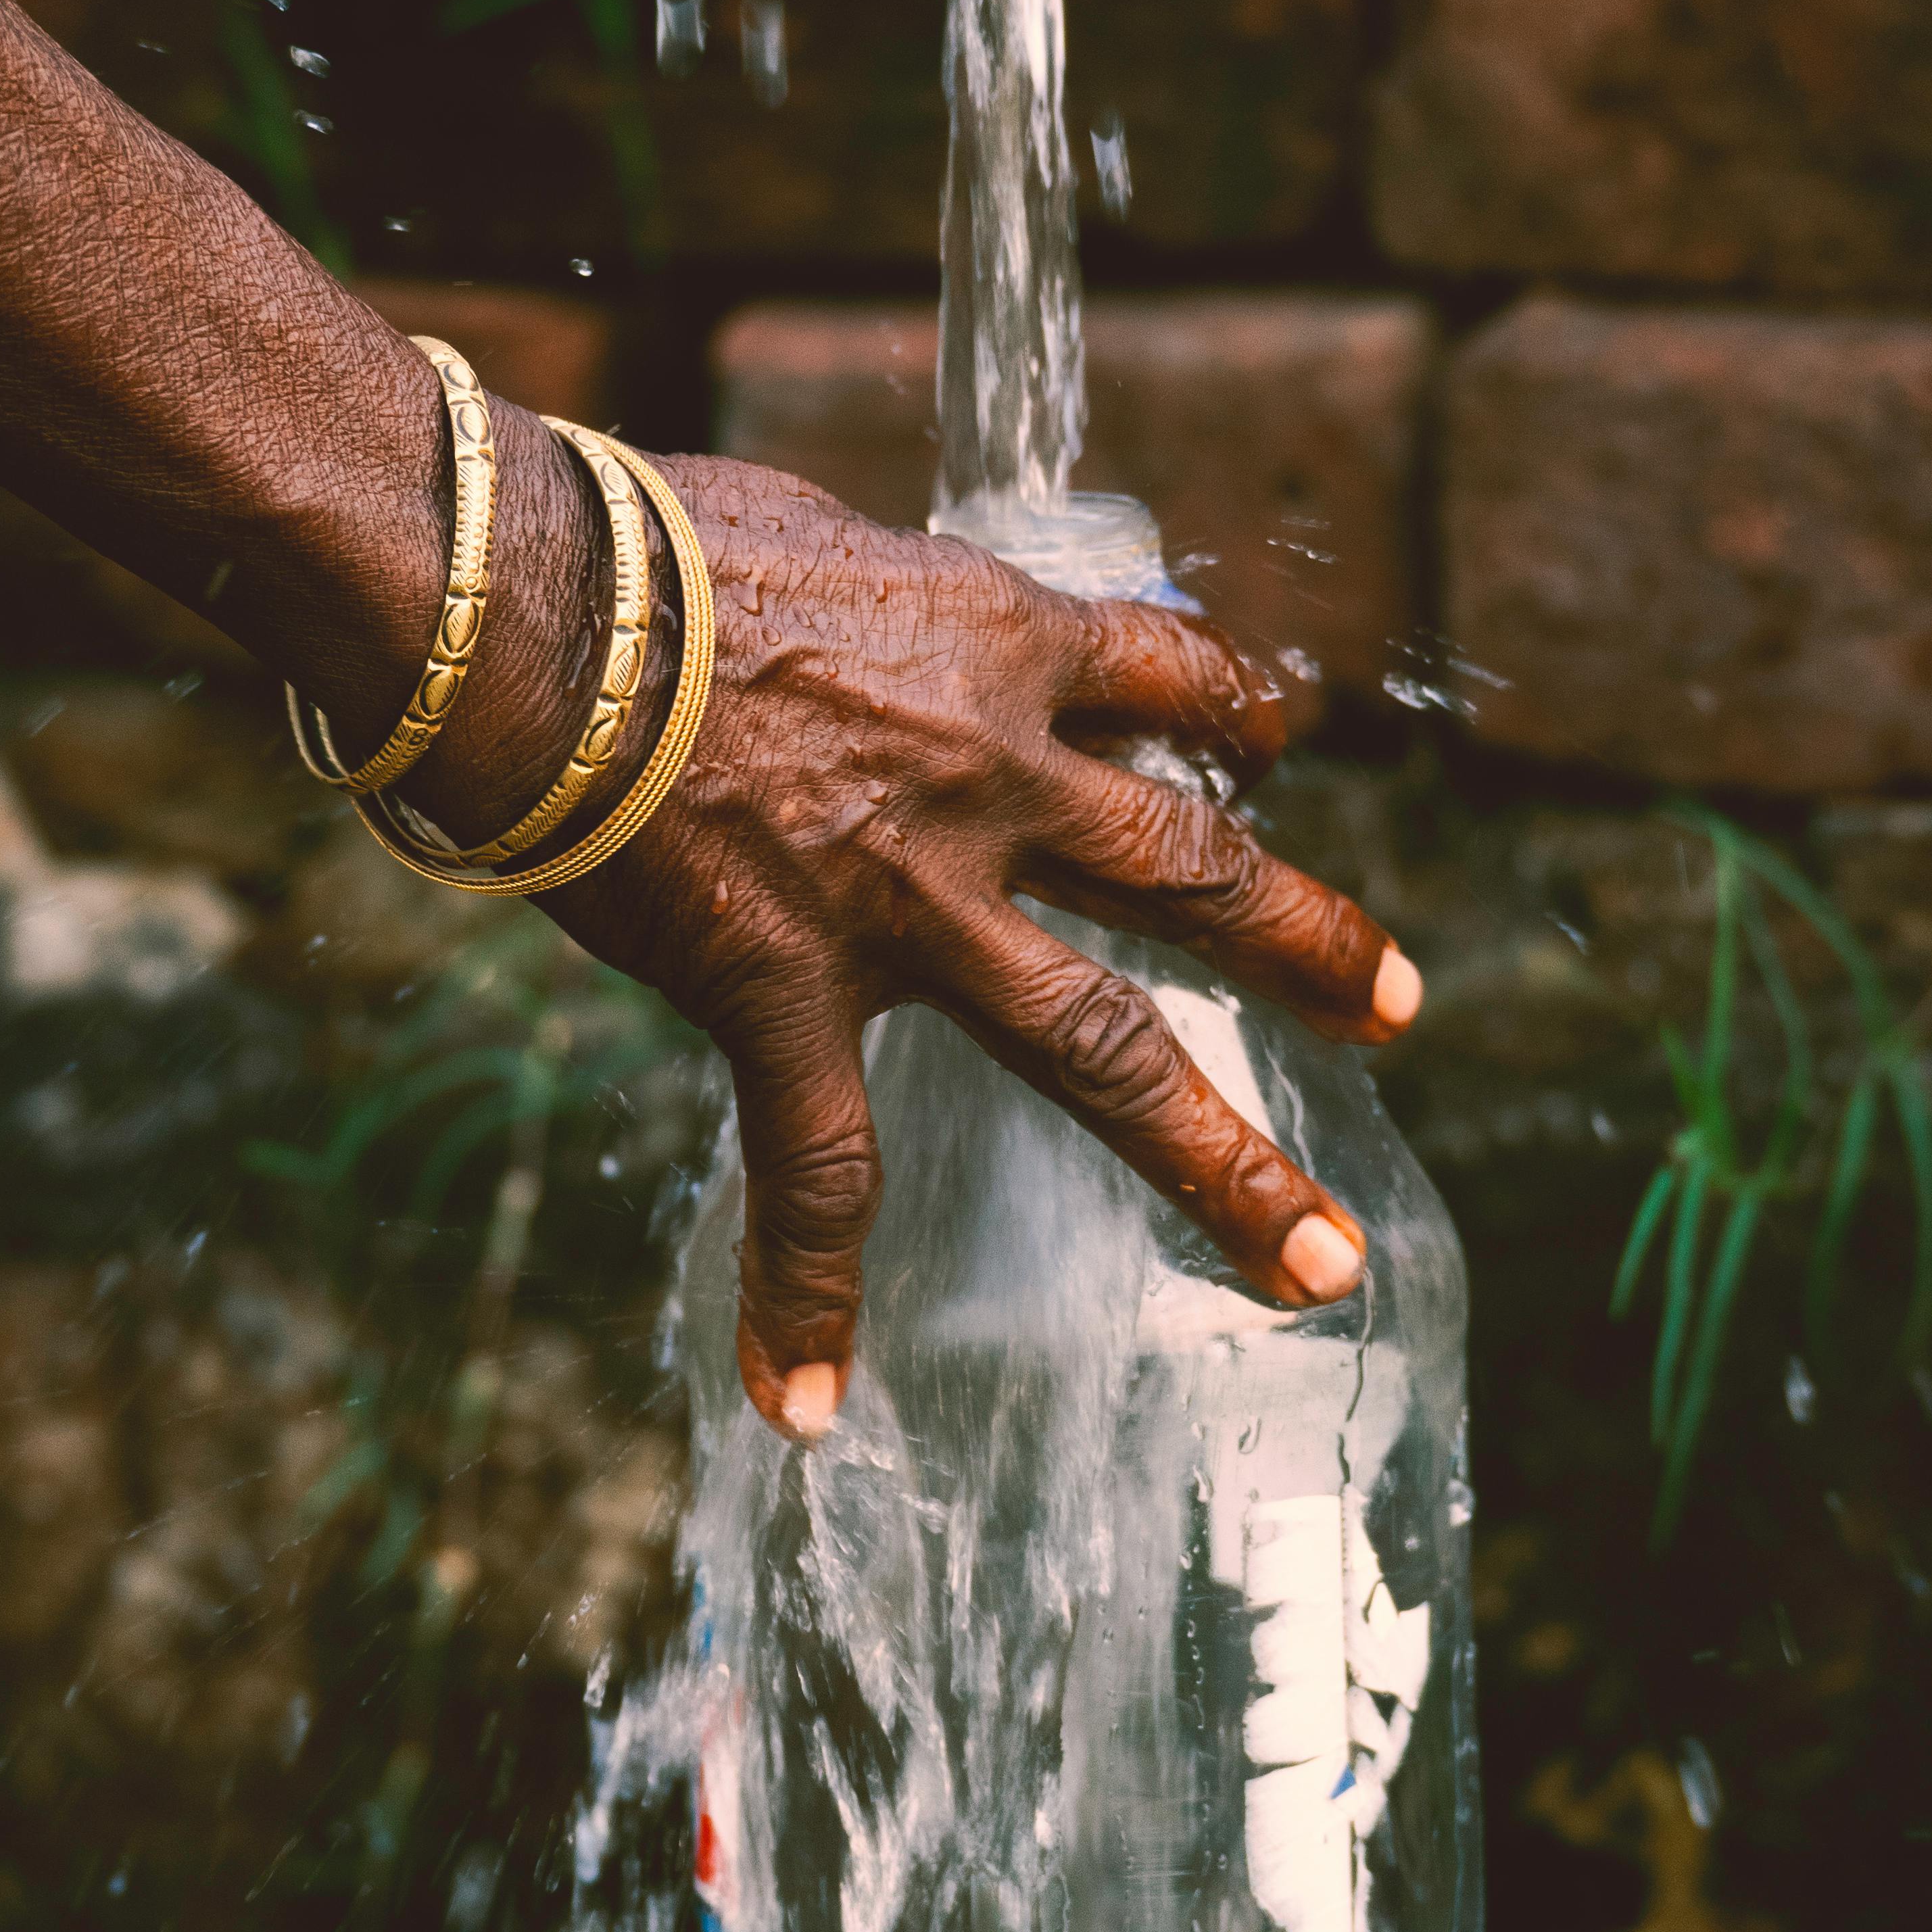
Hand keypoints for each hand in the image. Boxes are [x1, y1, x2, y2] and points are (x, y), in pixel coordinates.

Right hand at [539, 457, 1420, 1435]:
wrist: (529, 609)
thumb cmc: (639, 533)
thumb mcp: (816, 527)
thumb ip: (876, 590)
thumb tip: (864, 592)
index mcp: (1000, 646)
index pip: (1170, 678)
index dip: (1237, 713)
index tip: (1281, 742)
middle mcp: (995, 784)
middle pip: (1194, 872)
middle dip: (1310, 942)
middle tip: (1402, 1005)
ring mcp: (906, 907)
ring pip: (1100, 1048)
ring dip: (1216, 1157)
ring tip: (1313, 1257)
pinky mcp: (785, 994)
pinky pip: (811, 1173)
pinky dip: (805, 1291)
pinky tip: (808, 1404)